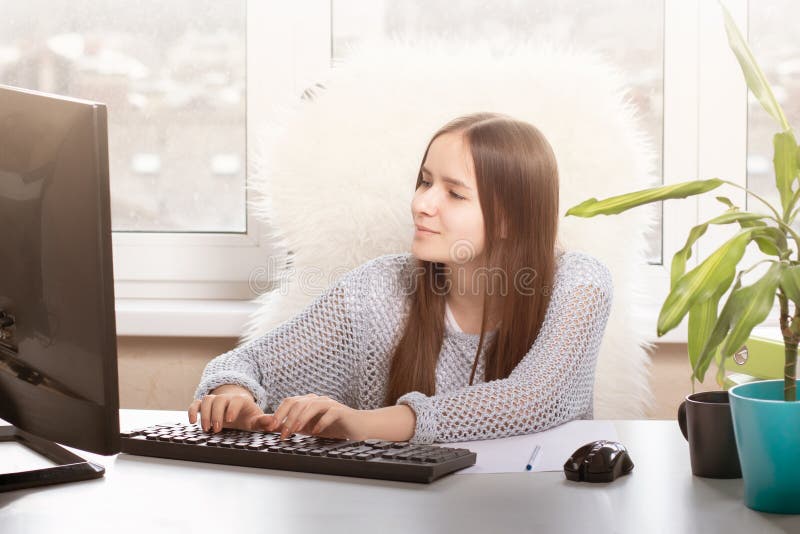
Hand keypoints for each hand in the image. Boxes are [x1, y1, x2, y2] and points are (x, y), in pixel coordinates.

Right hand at [187, 386, 262, 432]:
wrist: (238, 410)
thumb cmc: (247, 416)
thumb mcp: (256, 420)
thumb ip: (264, 422)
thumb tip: (274, 424)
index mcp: (240, 400)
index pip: (236, 400)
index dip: (232, 408)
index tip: (230, 420)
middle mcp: (226, 398)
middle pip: (219, 400)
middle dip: (216, 414)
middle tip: (217, 429)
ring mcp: (215, 400)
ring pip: (207, 400)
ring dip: (205, 414)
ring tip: (207, 429)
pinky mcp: (205, 405)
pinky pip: (196, 403)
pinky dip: (192, 411)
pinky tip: (192, 421)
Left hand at [251, 393, 368, 440]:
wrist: (357, 426)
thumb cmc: (333, 427)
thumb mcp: (308, 427)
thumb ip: (291, 425)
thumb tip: (271, 427)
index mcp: (308, 402)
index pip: (289, 402)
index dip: (278, 413)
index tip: (270, 428)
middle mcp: (317, 400)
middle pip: (297, 402)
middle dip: (287, 418)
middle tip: (282, 434)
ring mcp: (329, 404)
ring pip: (311, 406)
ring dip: (300, 419)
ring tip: (294, 432)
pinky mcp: (340, 411)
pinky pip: (329, 413)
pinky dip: (321, 422)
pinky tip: (316, 432)